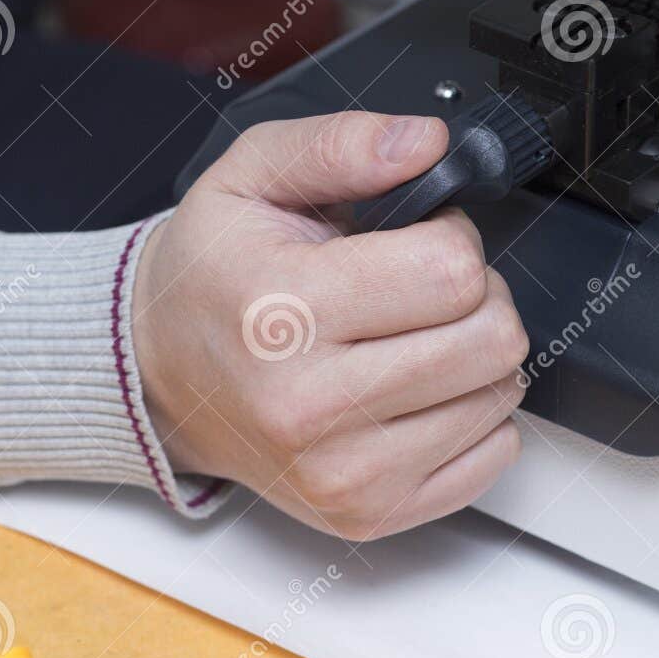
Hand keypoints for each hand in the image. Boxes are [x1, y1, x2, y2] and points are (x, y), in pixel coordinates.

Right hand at [133, 111, 528, 540]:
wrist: (159, 372)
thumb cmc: (211, 275)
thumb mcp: (252, 176)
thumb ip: (341, 143)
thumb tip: (426, 142)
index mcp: (283, 312)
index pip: (452, 272)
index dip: (451, 238)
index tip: (416, 239)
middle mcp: (310, 405)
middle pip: (490, 339)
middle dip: (477, 297)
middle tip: (422, 290)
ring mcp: (341, 472)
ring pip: (499, 396)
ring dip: (475, 356)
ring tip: (411, 338)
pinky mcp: (366, 514)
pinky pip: (493, 456)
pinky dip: (473, 416)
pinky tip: (417, 392)